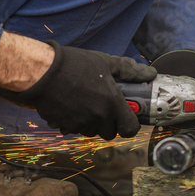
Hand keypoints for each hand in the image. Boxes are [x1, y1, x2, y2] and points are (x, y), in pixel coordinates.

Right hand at [0, 41, 156, 139]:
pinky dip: (73, 122)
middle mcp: (97, 118)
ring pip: (91, 131)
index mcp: (112, 104)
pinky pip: (73, 129)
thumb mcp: (106, 62)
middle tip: (103, 106)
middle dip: (109, 123)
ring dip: (91, 122)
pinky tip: (69, 106)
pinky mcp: (63, 126)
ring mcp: (79, 124)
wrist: (43, 72)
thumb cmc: (76, 65)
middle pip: (109, 133)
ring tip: (85, 102)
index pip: (130, 129)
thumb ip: (129, 70)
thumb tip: (150, 74)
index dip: (130, 124)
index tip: (127, 115)